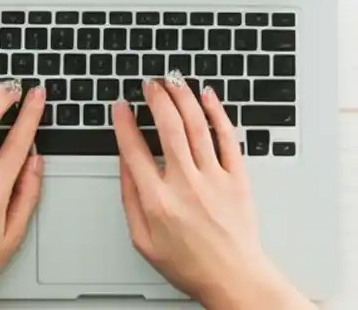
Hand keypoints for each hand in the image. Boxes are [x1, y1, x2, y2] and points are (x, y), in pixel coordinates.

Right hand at [112, 77, 313, 309]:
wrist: (232, 276)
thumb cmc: (189, 263)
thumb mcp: (142, 239)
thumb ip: (130, 198)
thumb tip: (124, 162)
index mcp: (157, 200)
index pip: (134, 149)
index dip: (124, 123)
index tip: (121, 107)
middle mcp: (185, 184)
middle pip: (168, 127)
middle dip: (157, 98)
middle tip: (150, 84)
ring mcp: (214, 178)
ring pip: (197, 125)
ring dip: (183, 97)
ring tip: (174, 81)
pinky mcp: (237, 178)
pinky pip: (227, 137)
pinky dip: (217, 112)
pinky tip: (207, 96)